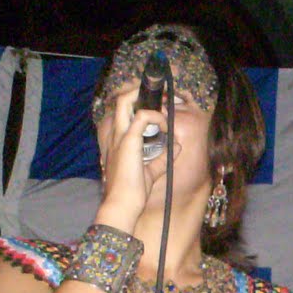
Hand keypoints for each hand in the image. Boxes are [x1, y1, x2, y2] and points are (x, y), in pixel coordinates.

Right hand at [98, 86, 171, 228]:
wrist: (122, 202)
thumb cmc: (133, 189)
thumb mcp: (151, 170)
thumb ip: (162, 157)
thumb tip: (176, 145)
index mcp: (117, 138)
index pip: (122, 110)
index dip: (136, 100)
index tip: (157, 102)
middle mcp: (115, 132)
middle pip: (120, 98)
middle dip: (138, 90)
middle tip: (158, 93)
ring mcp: (119, 135)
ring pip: (125, 100)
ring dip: (144, 96)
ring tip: (162, 103)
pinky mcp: (129, 140)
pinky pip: (143, 116)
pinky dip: (157, 118)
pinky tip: (166, 128)